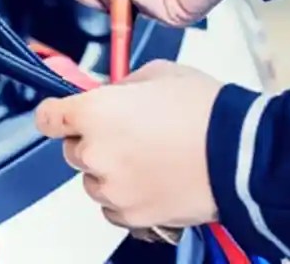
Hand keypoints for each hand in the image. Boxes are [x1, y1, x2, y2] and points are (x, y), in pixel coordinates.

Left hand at [34, 60, 222, 228]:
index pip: (48, 117)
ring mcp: (113, 189)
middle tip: (129, 133)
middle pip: (72, 150)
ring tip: (147, 158)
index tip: (63, 115)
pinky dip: (125, 196)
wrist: (241, 153)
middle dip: (93, 141)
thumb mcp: (159, 74)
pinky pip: (113, 207)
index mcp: (95, 112)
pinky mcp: (133, 216)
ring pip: (92, 181)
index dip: (56, 114)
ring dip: (109, 171)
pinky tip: (152, 179)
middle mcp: (96, 153)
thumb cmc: (206, 110)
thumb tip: (111, 95)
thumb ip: (123, 86)